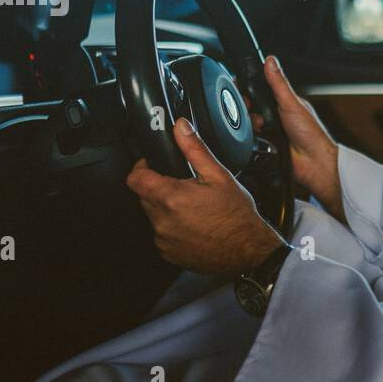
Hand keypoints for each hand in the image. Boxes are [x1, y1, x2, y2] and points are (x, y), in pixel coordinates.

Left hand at [125, 117, 283, 275]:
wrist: (248, 250)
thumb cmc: (237, 216)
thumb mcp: (219, 176)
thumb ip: (195, 149)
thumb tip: (181, 128)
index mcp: (171, 197)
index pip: (135, 178)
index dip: (141, 168)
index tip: (152, 166)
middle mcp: (162, 221)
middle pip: (144, 197)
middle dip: (160, 188)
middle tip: (185, 188)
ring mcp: (164, 240)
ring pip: (154, 216)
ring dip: (166, 209)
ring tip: (193, 209)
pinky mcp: (169, 253)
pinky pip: (162, 235)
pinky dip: (173, 228)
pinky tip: (193, 226)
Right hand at [244, 55, 344, 222]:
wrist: (313, 163)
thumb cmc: (311, 134)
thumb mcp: (291, 103)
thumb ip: (279, 83)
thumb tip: (270, 60)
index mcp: (284, 102)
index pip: (260, 89)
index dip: (249, 88)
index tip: (239, 87)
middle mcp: (276, 115)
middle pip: (251, 106)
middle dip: (248, 108)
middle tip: (256, 112)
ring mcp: (271, 131)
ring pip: (249, 122)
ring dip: (251, 124)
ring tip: (262, 126)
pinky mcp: (265, 145)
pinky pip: (250, 139)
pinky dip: (251, 138)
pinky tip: (259, 138)